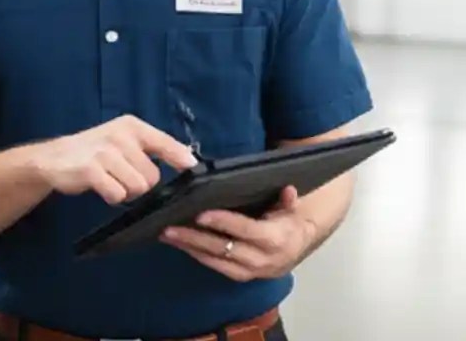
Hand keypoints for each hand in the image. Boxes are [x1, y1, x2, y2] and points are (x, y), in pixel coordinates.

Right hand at [31, 115, 198, 204]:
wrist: (54, 158)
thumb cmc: (95, 151)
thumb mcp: (123, 141)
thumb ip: (151, 148)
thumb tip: (187, 158)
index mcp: (132, 127)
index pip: (164, 142)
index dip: (179, 156)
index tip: (192, 166)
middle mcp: (120, 136)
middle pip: (152, 176)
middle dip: (140, 184)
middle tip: (120, 177)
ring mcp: (105, 152)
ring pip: (137, 187)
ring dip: (126, 192)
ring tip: (110, 181)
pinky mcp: (91, 170)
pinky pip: (117, 194)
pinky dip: (112, 196)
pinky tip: (101, 187)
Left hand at [159, 186, 316, 281]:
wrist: (298, 247)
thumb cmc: (289, 220)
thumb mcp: (292, 208)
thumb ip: (287, 200)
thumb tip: (288, 189)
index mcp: (274, 239)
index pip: (245, 230)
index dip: (223, 222)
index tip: (200, 214)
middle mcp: (260, 260)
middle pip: (223, 249)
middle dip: (195, 239)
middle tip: (170, 228)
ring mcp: (249, 271)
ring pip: (214, 261)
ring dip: (189, 248)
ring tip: (167, 235)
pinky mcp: (240, 277)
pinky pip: (215, 266)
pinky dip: (196, 255)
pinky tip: (180, 244)